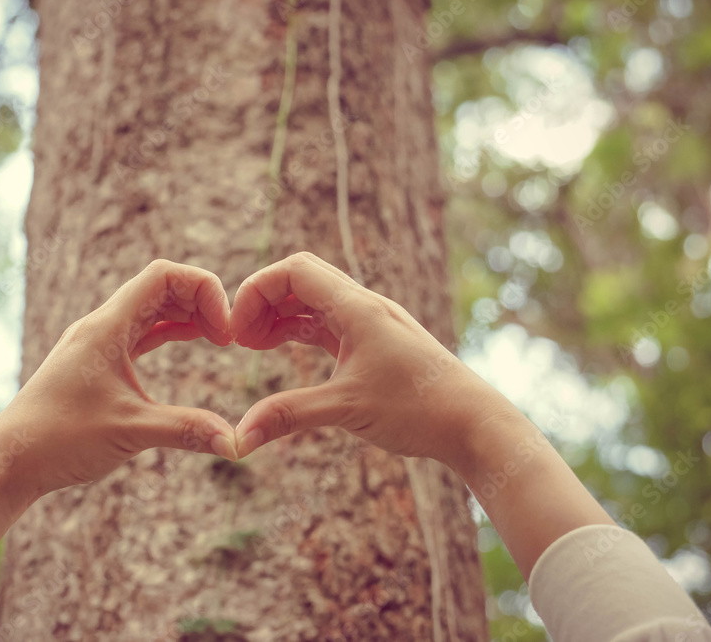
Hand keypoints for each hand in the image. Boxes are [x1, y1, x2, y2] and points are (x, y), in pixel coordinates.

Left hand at [0, 259, 238, 502]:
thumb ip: (185, 429)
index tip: (225, 330)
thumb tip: (236, 443)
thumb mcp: (131, 432)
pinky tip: (191, 341)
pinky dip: (169, 330)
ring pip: (150, 308)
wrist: (10, 460)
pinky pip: (140, 331)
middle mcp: (101, 326)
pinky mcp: (96, 362)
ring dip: (186, 314)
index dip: (203, 289)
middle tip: (228, 337)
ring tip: (218, 337)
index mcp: (107, 327)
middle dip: (200, 301)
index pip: (163, 275)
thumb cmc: (60, 439)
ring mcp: (97, 342)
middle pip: (160, 286)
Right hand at [230, 252, 512, 466]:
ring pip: (313, 302)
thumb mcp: (346, 410)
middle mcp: (364, 307)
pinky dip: (299, 331)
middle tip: (239, 340)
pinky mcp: (375, 343)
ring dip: (280, 316)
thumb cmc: (419, 410)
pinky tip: (282, 349)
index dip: (256, 291)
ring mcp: (371, 324)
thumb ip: (288, 416)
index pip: (294, 272)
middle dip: (263, 302)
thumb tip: (238, 438)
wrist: (474, 424)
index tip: (236, 330)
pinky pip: (327, 323)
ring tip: (252, 346)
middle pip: (300, 279)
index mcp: (357, 308)